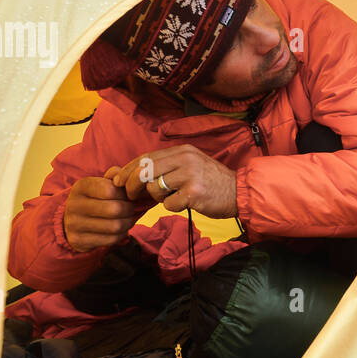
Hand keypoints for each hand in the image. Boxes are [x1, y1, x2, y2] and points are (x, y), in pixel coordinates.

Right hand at [63, 176, 148, 252]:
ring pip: (115, 226)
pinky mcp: (78, 240)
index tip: (128, 196)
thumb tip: (122, 175)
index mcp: (81, 187)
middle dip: (129, 209)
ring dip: (128, 223)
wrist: (72, 221)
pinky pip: (111, 239)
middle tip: (132, 209)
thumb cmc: (94, 199)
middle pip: (115, 209)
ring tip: (128, 219)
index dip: (125, 194)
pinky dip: (121, 235)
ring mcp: (74, 224)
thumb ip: (114, 177)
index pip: (111, 190)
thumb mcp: (100, 184)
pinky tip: (120, 230)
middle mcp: (74, 205)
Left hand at [110, 145, 238, 217]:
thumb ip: (166, 166)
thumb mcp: (190, 166)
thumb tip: (132, 173)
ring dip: (158, 198)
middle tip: (131, 195)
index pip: (146, 157)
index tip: (117, 180)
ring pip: (154, 188)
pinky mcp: (194, 193)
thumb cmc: (212, 182)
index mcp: (183, 150)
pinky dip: (172, 207)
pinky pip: (168, 204)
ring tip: (173, 197)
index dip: (128, 169)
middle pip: (145, 170)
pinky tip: (185, 203)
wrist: (240, 193)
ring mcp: (190, 175)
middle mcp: (186, 159)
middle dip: (132, 185)